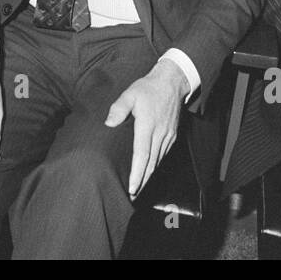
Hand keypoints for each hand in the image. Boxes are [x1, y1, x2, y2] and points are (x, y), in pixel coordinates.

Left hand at [105, 60, 187, 198]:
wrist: (172, 83)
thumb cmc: (148, 88)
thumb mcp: (130, 93)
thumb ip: (119, 108)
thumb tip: (109, 123)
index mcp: (147, 125)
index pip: (142, 154)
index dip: (137, 173)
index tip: (132, 187)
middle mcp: (159, 134)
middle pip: (151, 164)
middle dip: (142, 182)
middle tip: (132, 196)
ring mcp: (167, 136)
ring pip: (157, 161)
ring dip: (148, 176)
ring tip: (138, 189)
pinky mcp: (172, 135)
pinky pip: (163, 154)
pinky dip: (155, 166)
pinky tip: (148, 172)